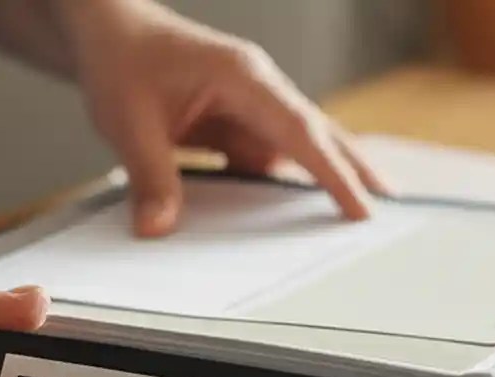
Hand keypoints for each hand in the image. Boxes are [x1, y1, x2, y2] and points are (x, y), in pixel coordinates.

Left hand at [52, 0, 388, 236]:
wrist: (106, 30)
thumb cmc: (120, 59)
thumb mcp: (127, 121)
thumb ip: (150, 176)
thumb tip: (158, 228)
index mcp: (242, 76)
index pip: (299, 130)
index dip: (333, 171)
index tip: (361, 203)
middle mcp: (256, 86)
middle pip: (317, 132)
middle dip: (353, 167)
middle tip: (388, 202)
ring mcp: (248, 101)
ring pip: (295, 145)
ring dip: (320, 175)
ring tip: (351, 212)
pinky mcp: (234, 116)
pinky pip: (264, 153)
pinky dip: (279, 179)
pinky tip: (286, 211)